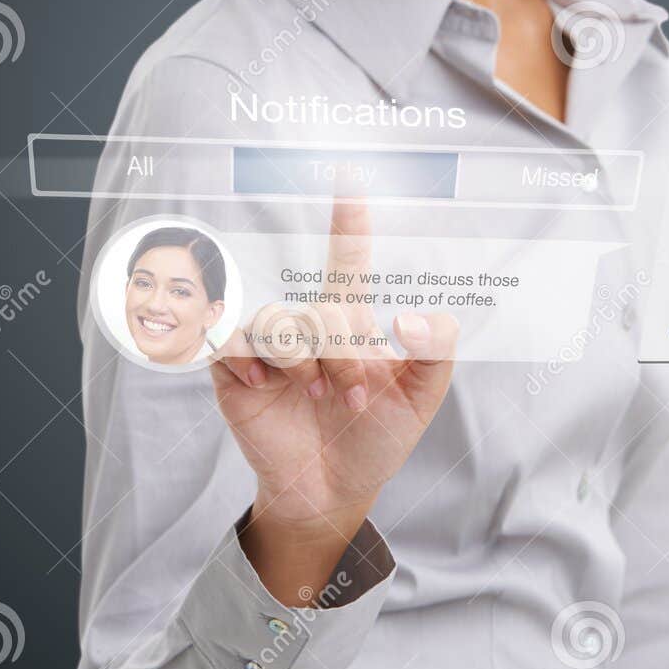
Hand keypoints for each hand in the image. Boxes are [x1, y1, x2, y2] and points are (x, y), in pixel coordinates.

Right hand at [211, 196, 457, 543]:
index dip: (348, 219)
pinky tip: (270, 386)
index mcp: (350, 324)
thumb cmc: (376, 440)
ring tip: (320, 397)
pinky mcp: (236, 375)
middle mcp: (307, 328)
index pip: (346, 260)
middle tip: (354, 397)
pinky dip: (254, 361)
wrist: (334, 493)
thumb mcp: (421, 398)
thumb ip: (435, 351)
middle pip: (322, 309)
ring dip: (306, 362)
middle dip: (345, 353)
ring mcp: (270, 351)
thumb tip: (410, 316)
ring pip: (280, 322)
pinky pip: (233, 343)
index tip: (350, 175)